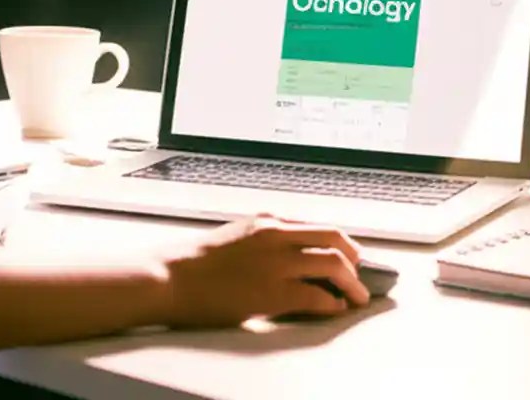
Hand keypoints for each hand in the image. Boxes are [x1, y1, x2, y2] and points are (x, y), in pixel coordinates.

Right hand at [157, 215, 369, 327]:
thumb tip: (288, 257)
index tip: (348, 255)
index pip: (316, 226)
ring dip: (352, 282)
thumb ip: (264, 241)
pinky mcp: (273, 291)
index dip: (339, 242)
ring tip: (357, 296)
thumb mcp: (235, 237)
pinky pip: (318, 295)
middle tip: (360, 273)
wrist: (169, 277)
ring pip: (333, 264)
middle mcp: (276, 234)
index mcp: (267, 221)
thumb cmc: (194, 263)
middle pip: (334, 237)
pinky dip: (333, 303)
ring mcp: (276, 262)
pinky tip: (334, 309)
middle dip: (354, 257)